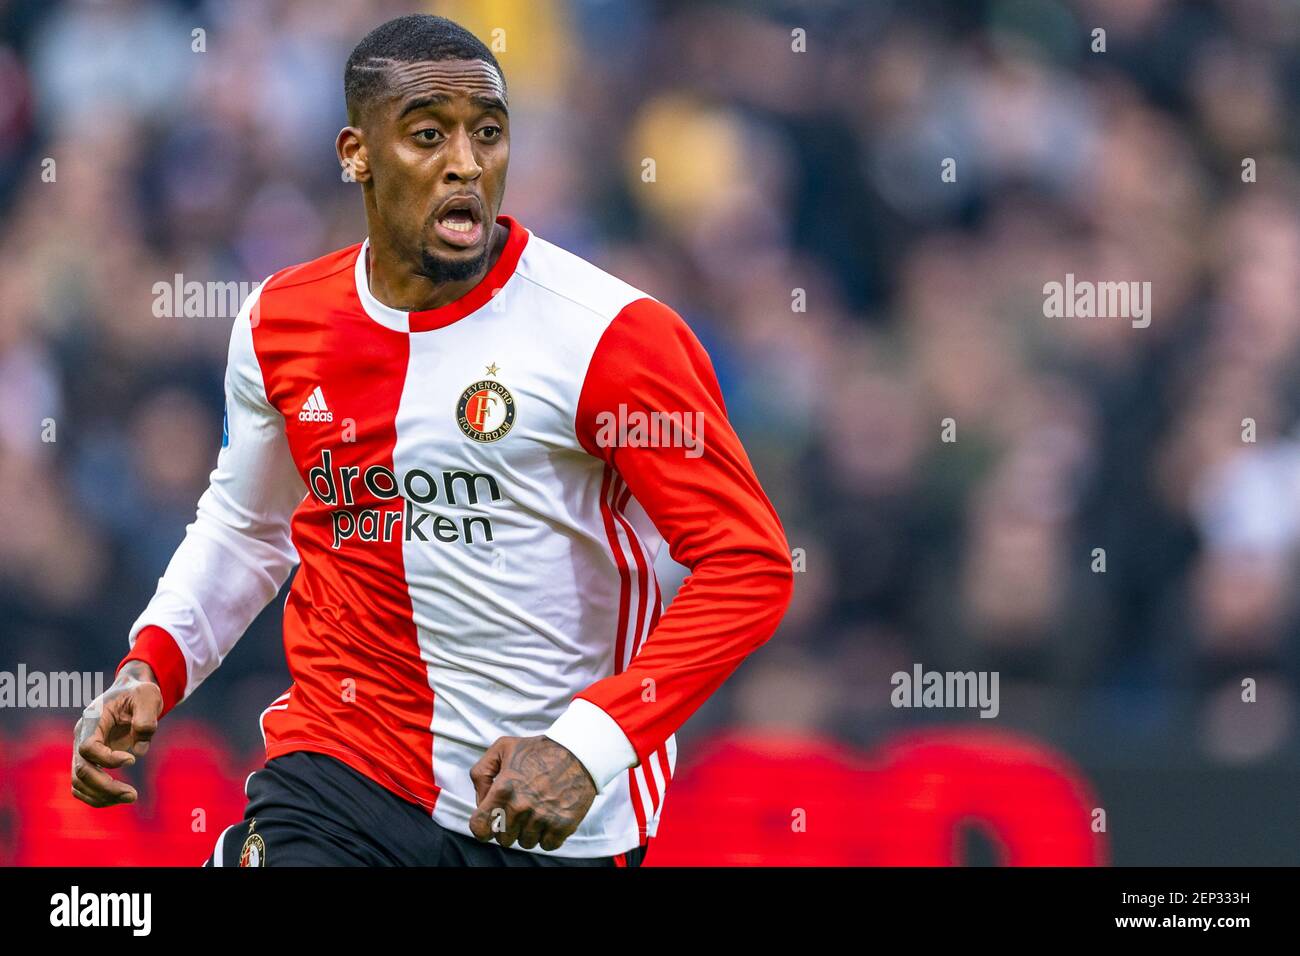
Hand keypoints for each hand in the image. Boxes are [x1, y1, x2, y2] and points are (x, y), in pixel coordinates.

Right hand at [71, 660, 162, 806]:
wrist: (132, 694)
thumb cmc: (139, 694)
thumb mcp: (149, 696)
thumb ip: (146, 717)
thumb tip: (138, 750)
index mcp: (92, 720)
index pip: (88, 747)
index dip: (107, 759)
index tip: (132, 760)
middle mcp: (82, 738)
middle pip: (81, 771)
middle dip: (105, 787)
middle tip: (133, 795)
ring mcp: (83, 752)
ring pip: (79, 783)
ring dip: (102, 796)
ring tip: (131, 797)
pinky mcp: (90, 762)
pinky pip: (84, 786)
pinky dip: (98, 797)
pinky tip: (121, 797)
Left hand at [469, 735, 596, 850]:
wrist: (578, 751)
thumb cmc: (539, 750)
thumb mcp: (502, 748)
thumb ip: (481, 773)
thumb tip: (481, 800)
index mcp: (503, 789)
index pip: (479, 829)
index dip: (483, 828)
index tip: (490, 823)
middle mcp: (521, 807)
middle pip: (503, 839)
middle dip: (508, 827)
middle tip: (520, 811)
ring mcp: (542, 818)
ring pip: (526, 843)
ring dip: (529, 831)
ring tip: (537, 811)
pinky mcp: (562, 825)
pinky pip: (547, 845)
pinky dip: (548, 835)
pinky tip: (550, 817)